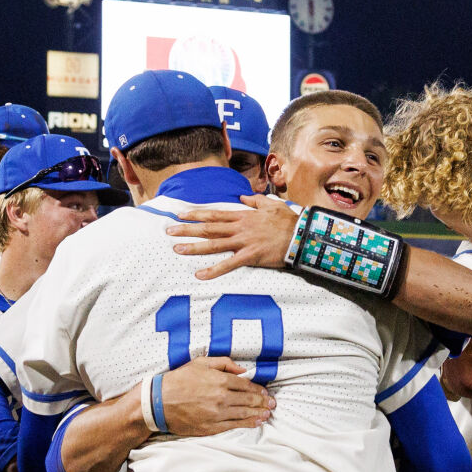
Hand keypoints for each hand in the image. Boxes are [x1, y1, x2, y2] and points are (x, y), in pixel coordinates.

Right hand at [159, 356, 274, 434]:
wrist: (159, 402)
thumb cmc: (179, 380)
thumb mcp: (200, 363)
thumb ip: (223, 363)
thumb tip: (243, 370)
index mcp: (220, 380)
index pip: (246, 385)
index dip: (258, 390)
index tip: (266, 393)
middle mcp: (221, 397)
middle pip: (248, 400)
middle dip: (263, 402)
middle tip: (273, 404)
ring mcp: (217, 414)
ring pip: (244, 414)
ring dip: (258, 413)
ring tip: (268, 414)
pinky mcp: (211, 427)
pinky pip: (234, 425)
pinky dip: (247, 424)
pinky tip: (256, 422)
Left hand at [166, 196, 299, 279]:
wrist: (301, 236)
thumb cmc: (288, 221)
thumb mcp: (271, 205)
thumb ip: (255, 200)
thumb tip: (243, 196)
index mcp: (243, 216)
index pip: (214, 214)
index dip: (196, 214)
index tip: (180, 214)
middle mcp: (239, 228)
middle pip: (208, 228)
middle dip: (187, 229)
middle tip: (169, 231)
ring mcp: (244, 242)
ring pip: (214, 244)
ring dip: (194, 247)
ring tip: (176, 249)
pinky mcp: (250, 257)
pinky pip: (228, 264)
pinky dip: (213, 270)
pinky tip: (199, 274)